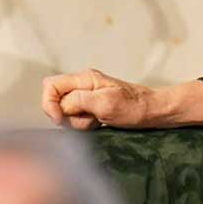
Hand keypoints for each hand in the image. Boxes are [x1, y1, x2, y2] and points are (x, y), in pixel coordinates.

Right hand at [41, 69, 161, 130]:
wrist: (153, 112)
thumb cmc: (134, 107)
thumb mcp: (106, 104)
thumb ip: (80, 101)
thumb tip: (61, 104)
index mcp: (84, 79)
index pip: (50, 86)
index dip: (49, 103)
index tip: (61, 118)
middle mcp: (82, 85)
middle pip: (56, 101)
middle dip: (66, 115)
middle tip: (87, 119)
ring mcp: (87, 97)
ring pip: (66, 112)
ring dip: (77, 122)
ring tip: (97, 121)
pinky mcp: (91, 108)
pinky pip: (77, 118)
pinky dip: (84, 124)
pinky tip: (99, 123)